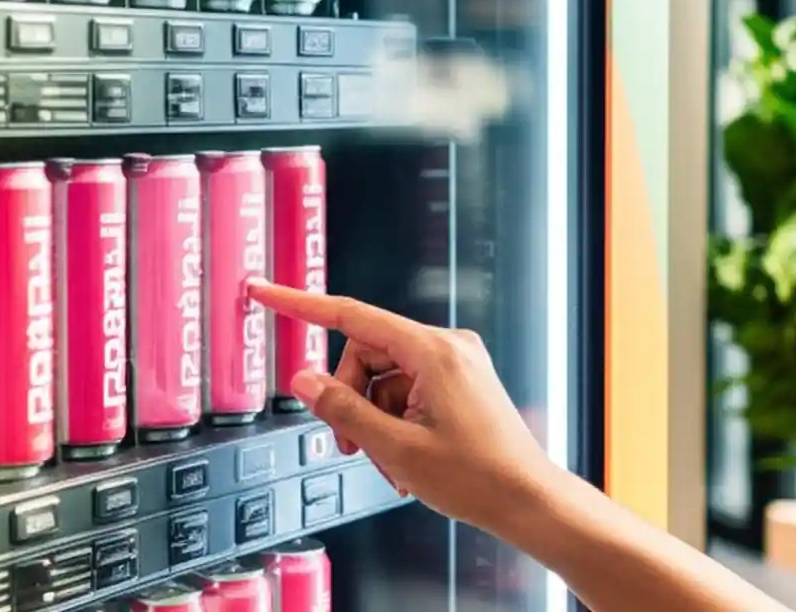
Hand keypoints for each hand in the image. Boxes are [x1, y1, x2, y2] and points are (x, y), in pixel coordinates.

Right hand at [245, 281, 560, 532]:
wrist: (528, 501)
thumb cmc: (479, 477)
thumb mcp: (396, 448)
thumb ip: (344, 410)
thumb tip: (305, 382)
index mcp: (433, 351)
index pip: (351, 315)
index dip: (301, 305)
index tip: (267, 293)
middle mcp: (447, 347)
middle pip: (366, 355)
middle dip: (350, 400)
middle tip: (350, 445)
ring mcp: (456, 364)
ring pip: (384, 379)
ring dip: (373, 420)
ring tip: (389, 463)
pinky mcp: (459, 383)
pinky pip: (407, 391)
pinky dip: (395, 423)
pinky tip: (405, 461)